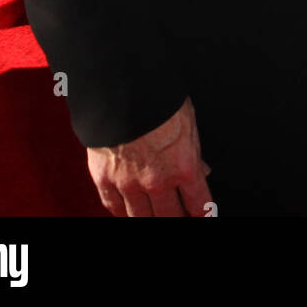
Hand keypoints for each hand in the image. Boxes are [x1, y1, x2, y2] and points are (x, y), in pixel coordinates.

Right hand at [87, 97, 212, 216]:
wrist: (121, 87)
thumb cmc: (158, 96)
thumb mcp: (188, 120)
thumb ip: (193, 151)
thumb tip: (200, 169)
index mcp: (183, 166)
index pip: (199, 204)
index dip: (202, 213)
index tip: (202, 215)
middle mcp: (157, 180)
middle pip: (170, 217)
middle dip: (177, 218)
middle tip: (179, 215)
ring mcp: (129, 183)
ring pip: (141, 218)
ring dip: (150, 219)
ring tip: (155, 215)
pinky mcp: (104, 178)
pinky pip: (114, 206)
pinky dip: (122, 211)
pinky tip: (128, 211)